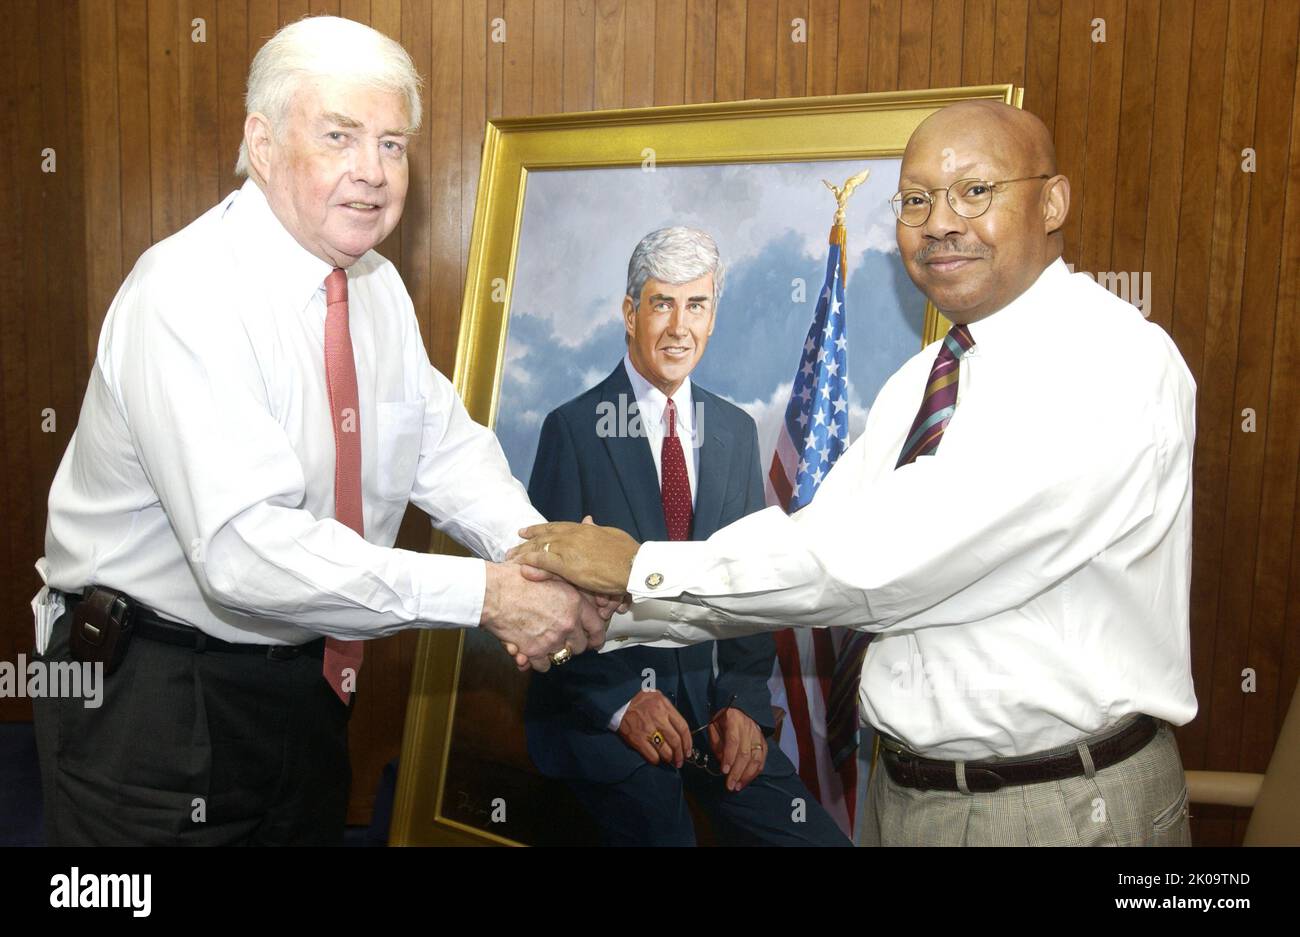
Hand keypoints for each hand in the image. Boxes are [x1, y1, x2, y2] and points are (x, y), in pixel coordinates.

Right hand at [480, 562, 606, 671]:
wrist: (492, 592)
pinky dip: (538, 661)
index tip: (595, 641)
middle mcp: (567, 624)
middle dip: (573, 644)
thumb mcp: (550, 575)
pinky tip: (533, 651)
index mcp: (575, 603)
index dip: (597, 636)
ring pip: (563, 657)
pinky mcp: (535, 651)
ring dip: (555, 652)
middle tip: (564, 640)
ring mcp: (552, 639)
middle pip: (580, 646)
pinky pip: (544, 665)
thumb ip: (569, 589)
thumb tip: (581, 599)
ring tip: (545, 644)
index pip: (597, 627)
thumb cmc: (516, 579)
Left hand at [507, 519, 639, 595]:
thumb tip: (588, 520)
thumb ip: (595, 529)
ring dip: (524, 552)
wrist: (633, 566)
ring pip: (539, 548)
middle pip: (544, 537)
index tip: (526, 531)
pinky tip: (520, 564)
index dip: (540, 529)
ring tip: (510, 557)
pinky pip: (543, 562)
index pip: (556, 527)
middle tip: (513, 545)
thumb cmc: (628, 553)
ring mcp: (569, 550)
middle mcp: (573, 536)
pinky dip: (530, 562)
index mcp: (584, 529)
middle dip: (527, 541)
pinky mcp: (567, 566)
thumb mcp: (610, 534)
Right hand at [615, 690, 690, 768]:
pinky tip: (656, 759)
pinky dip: (656, 760)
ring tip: (669, 760)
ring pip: (665, 750)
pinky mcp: (637, 738)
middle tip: (680, 761)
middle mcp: (658, 718)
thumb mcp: (657, 697)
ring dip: (669, 758)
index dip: (688, 742)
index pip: (683, 727)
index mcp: (665, 707)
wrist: (618, 699)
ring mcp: (647, 729)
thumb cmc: (639, 698)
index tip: (688, 751)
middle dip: (680, 754)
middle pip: (675, 741)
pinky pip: (651, 755)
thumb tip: (678, 728)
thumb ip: (669, 710)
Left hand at [708, 707, 766, 791]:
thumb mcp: (713, 727)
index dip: (729, 757)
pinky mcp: (763, 742)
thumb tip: (723, 761)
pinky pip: (762, 759)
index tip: (724, 771)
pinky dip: (755, 772)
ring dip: (747, 775)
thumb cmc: (722, 720)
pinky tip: (746, 780)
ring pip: (756, 758)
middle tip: (730, 785)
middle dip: (737, 772)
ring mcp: (758, 735)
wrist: (738, 710)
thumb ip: (717, 743)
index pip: (733, 741)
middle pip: (745, 753)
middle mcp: (748, 727)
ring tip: (737, 786)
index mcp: (734, 720)